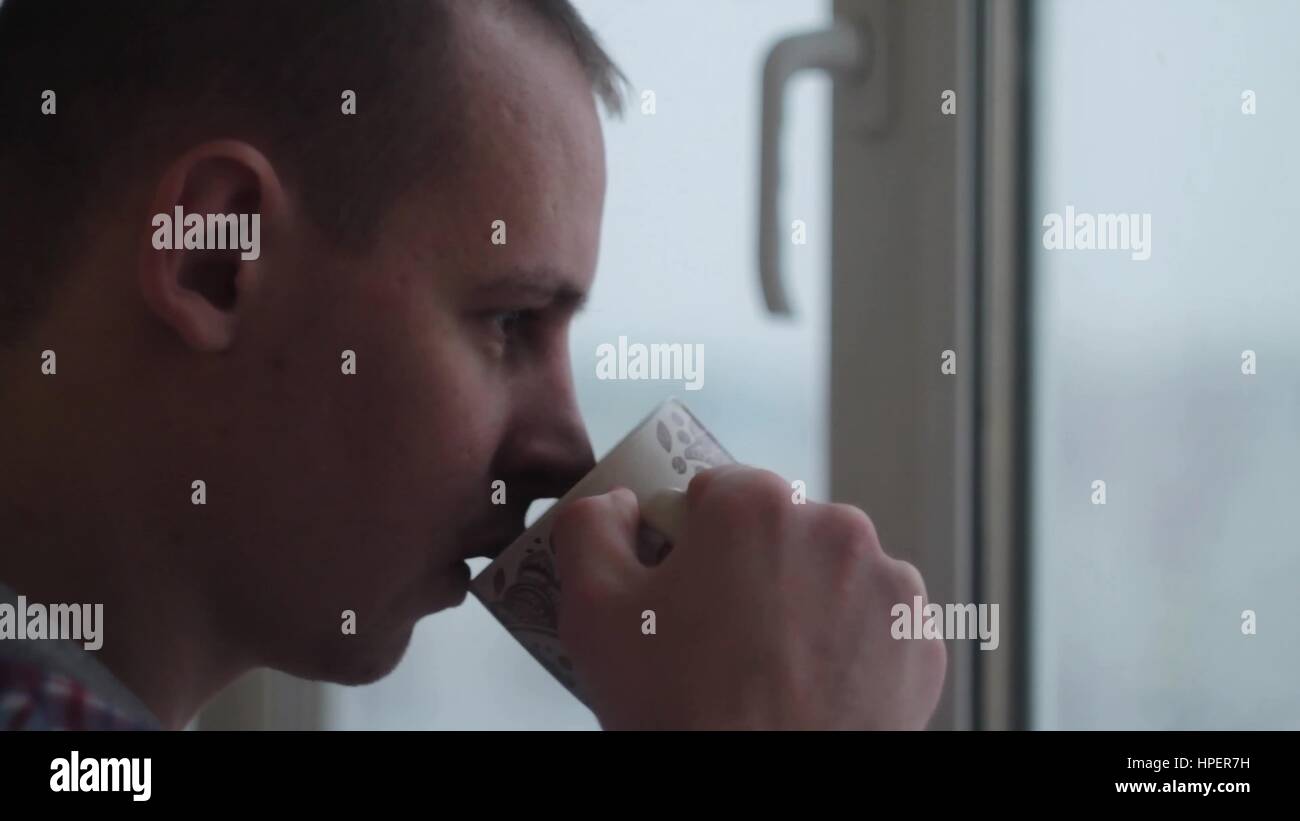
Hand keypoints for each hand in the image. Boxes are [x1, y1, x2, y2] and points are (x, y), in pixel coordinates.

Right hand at [550, 465, 946, 729]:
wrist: (759, 803)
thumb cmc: (680, 711)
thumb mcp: (593, 613)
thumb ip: (590, 527)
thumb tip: (620, 502)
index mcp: (758, 505)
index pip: (716, 493)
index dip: (692, 543)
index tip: (684, 592)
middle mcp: (837, 528)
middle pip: (779, 530)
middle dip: (751, 570)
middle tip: (722, 639)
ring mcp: (889, 587)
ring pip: (832, 573)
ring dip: (805, 602)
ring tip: (771, 669)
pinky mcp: (923, 642)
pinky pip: (875, 623)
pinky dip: (849, 646)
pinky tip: (815, 685)